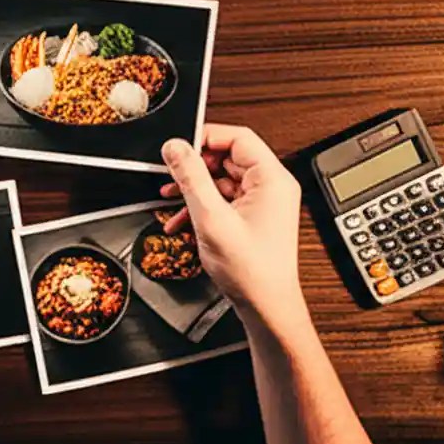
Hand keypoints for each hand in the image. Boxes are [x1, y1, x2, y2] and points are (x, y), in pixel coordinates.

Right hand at [159, 125, 305, 332]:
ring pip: (221, 179)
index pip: (238, 138)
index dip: (205, 137)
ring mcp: (263, 202)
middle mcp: (272, 187)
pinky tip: (182, 218)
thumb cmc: (252, 270)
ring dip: (194, 188)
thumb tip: (176, 148)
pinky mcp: (253, 217)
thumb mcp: (211, 217)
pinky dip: (202, 205)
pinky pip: (224, 198)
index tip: (180, 146)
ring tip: (172, 198)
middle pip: (227, 158)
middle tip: (171, 175)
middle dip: (195, 167)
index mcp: (272, 179)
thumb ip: (191, 177)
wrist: (265, 305)